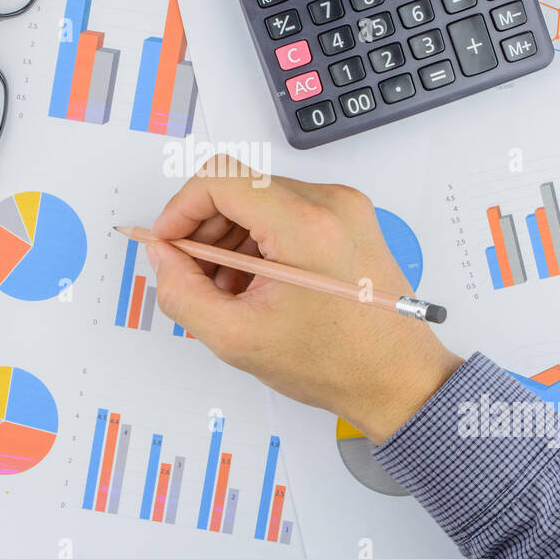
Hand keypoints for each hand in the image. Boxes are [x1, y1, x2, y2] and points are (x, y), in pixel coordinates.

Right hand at [148, 155, 462, 442]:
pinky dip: (260, 241)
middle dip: (205, 229)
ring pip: (261, 199)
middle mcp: (330, 203)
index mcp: (305, 225)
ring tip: (230, 291)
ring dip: (231, 238)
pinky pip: (287, 212)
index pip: (220, 179)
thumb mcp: (237, 338)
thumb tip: (162, 255)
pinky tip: (257, 285)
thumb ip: (183, 292)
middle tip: (194, 276)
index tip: (167, 242)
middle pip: (240, 187)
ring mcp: (344, 208)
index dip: (181, 208)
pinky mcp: (349, 219)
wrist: (397, 379)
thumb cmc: (334, 363)